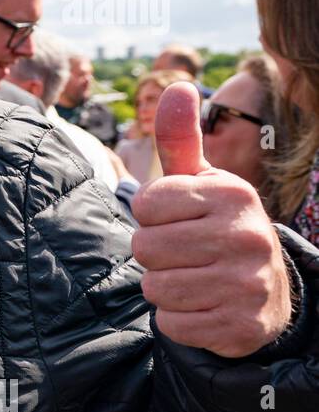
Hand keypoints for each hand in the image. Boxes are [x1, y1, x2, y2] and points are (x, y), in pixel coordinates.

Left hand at [130, 82, 291, 356]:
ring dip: (165, 288)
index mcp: (232, 193)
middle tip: (185, 254)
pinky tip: (204, 307)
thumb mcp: (201, 182)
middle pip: (146, 247)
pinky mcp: (241, 325)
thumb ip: (180, 139)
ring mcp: (248, 282)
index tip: (177, 220)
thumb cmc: (216, 225)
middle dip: (155, 255)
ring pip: (156, 287)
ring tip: (194, 278)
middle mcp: (247, 234)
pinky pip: (172, 324)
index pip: (145, 204)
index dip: (151, 216)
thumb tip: (176, 86)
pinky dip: (178, 320)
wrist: (266, 290)